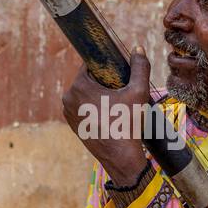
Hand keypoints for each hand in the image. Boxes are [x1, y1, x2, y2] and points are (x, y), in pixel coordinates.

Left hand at [62, 49, 149, 183]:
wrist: (121, 158)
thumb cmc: (128, 125)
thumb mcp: (138, 93)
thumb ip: (140, 67)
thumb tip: (138, 49)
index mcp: (79, 87)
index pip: (91, 65)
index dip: (107, 66)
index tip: (119, 73)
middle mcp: (68, 98)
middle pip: (89, 79)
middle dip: (104, 81)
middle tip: (121, 90)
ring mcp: (68, 113)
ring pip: (86, 94)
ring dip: (99, 94)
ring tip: (117, 103)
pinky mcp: (72, 124)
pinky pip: (84, 108)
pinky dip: (95, 107)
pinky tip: (110, 114)